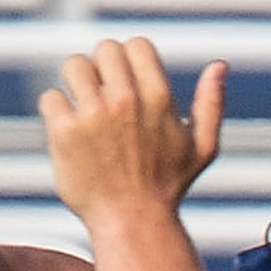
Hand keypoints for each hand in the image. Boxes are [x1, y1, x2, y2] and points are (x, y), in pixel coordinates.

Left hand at [42, 38, 225, 234]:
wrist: (133, 225)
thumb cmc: (167, 189)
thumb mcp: (202, 148)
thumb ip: (211, 105)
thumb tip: (220, 66)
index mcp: (158, 96)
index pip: (135, 44)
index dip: (128, 61)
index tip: (125, 86)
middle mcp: (125, 99)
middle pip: (103, 50)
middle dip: (102, 70)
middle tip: (102, 100)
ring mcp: (93, 114)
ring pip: (74, 66)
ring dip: (76, 84)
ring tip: (83, 111)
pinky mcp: (65, 132)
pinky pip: (51, 98)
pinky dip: (56, 112)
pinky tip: (68, 132)